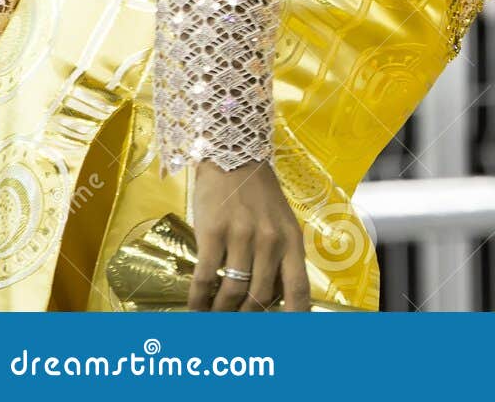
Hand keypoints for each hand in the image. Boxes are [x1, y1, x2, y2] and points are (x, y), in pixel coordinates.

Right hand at [190, 161, 311, 311]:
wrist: (233, 158)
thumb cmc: (259, 195)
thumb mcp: (283, 223)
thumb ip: (281, 257)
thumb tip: (272, 299)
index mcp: (292, 240)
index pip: (299, 288)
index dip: (294, 317)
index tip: (285, 336)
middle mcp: (271, 241)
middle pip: (260, 298)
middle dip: (247, 319)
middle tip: (235, 326)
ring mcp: (242, 237)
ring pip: (232, 291)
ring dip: (222, 312)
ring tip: (214, 319)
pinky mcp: (214, 233)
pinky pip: (206, 278)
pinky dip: (199, 300)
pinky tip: (195, 308)